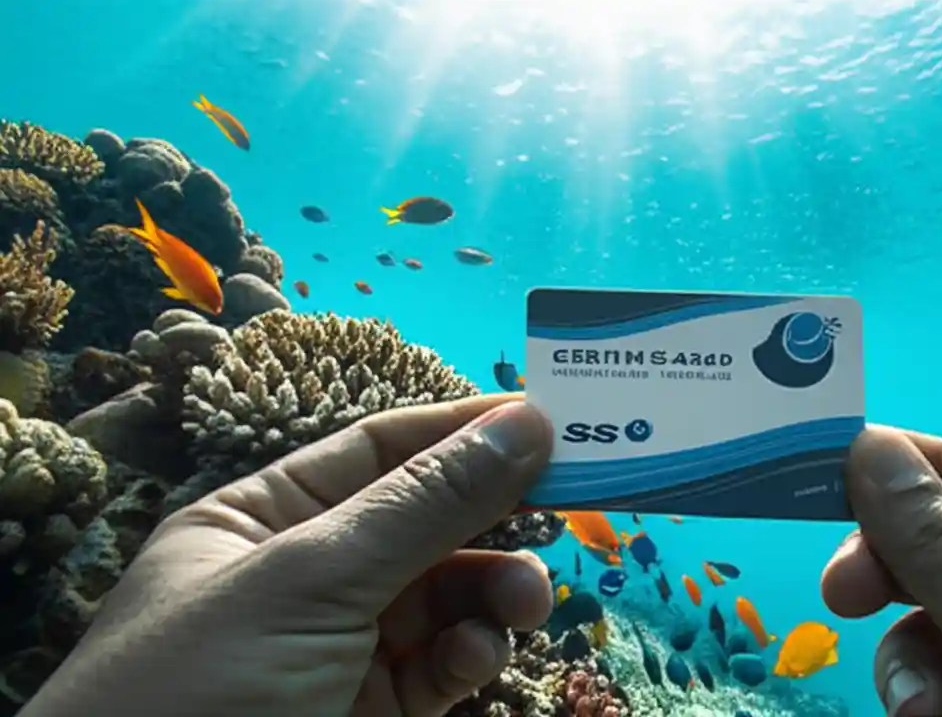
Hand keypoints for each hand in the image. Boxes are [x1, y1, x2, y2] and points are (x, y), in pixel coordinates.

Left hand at [20, 395, 555, 716]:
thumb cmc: (207, 686)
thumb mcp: (312, 580)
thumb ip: (425, 504)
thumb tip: (527, 423)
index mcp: (261, 519)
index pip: (378, 451)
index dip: (461, 431)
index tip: (547, 422)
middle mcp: (305, 577)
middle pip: (425, 523)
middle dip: (491, 517)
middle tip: (566, 506)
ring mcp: (341, 650)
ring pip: (445, 598)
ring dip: (493, 591)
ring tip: (525, 600)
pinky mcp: (373, 713)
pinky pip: (440, 665)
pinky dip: (470, 655)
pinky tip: (479, 656)